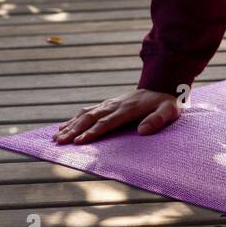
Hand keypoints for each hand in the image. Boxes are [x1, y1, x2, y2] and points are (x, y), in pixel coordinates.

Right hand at [54, 88, 184, 143]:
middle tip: (59, 142)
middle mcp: (115, 105)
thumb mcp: (169, 111)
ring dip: (71, 125)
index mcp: (128, 109)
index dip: (93, 132)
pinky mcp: (108, 104)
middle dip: (74, 130)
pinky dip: (74, 118)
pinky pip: (88, 110)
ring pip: (86, 114)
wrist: (162, 84)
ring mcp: (110, 103)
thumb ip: (158, 120)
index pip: (107, 122)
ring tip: (56, 137)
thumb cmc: (166, 102)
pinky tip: (64, 126)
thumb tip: (143, 131)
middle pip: (91, 118)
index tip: (79, 142)